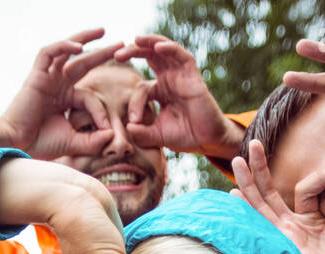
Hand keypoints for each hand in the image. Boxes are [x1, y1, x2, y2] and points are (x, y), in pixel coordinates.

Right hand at [0, 29, 123, 158]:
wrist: (17, 145)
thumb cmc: (40, 144)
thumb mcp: (73, 142)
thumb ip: (93, 141)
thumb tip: (112, 135)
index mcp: (65, 99)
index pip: (90, 97)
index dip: (100, 112)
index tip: (106, 128)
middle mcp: (56, 85)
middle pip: (82, 63)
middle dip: (102, 53)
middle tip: (121, 43)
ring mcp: (46, 78)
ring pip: (65, 50)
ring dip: (84, 38)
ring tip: (103, 31)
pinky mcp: (36, 75)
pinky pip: (49, 53)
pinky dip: (63, 47)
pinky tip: (79, 48)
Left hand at [114, 34, 242, 157]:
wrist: (207, 141)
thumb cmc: (185, 136)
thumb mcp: (157, 136)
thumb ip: (141, 133)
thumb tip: (127, 128)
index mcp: (160, 91)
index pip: (141, 88)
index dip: (134, 102)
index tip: (133, 121)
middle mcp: (169, 79)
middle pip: (149, 56)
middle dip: (133, 51)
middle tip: (117, 55)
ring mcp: (181, 75)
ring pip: (163, 50)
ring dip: (149, 42)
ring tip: (135, 39)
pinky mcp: (192, 75)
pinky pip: (181, 55)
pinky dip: (170, 48)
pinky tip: (158, 47)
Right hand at [232, 139, 324, 253]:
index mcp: (314, 217)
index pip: (310, 186)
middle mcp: (296, 223)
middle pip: (273, 190)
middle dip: (263, 167)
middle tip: (255, 142)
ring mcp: (286, 233)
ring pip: (262, 201)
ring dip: (250, 180)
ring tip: (237, 159)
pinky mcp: (282, 242)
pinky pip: (262, 220)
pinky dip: (249, 205)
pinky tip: (234, 194)